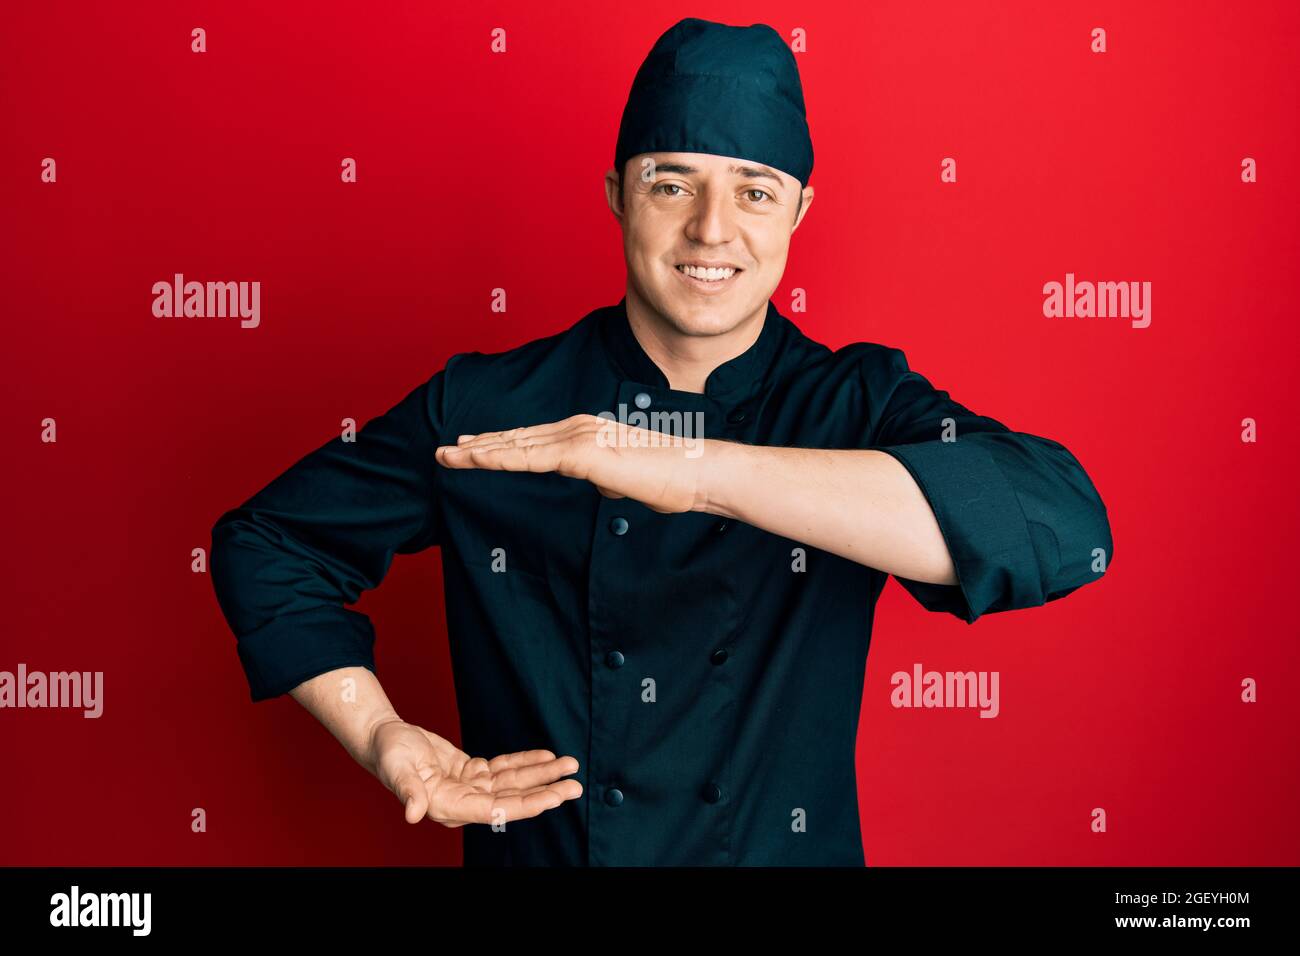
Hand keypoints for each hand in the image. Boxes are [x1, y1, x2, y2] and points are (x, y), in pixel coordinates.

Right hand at [366, 717, 582, 826]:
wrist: (384, 740)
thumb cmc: (387, 753)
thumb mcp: (396, 767)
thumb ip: (407, 790)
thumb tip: (412, 813)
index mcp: (446, 805)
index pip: (494, 809)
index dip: (524, 804)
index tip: (551, 798)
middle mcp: (463, 801)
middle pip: (511, 799)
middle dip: (544, 791)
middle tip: (575, 786)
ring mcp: (470, 787)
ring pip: (513, 783)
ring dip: (542, 775)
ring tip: (570, 767)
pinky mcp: (472, 772)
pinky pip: (505, 768)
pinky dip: (526, 762)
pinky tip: (547, 757)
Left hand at [434, 413, 705, 513]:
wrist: (696, 473)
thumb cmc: (670, 479)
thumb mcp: (629, 481)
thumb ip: (608, 479)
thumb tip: (602, 485)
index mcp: (586, 432)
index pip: (533, 440)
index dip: (500, 444)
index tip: (471, 450)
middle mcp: (577, 428)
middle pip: (517, 439)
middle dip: (479, 446)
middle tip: (444, 452)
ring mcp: (578, 438)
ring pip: (516, 447)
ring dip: (478, 453)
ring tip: (446, 457)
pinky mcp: (582, 453)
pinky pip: (530, 459)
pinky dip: (499, 459)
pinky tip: (476, 461)